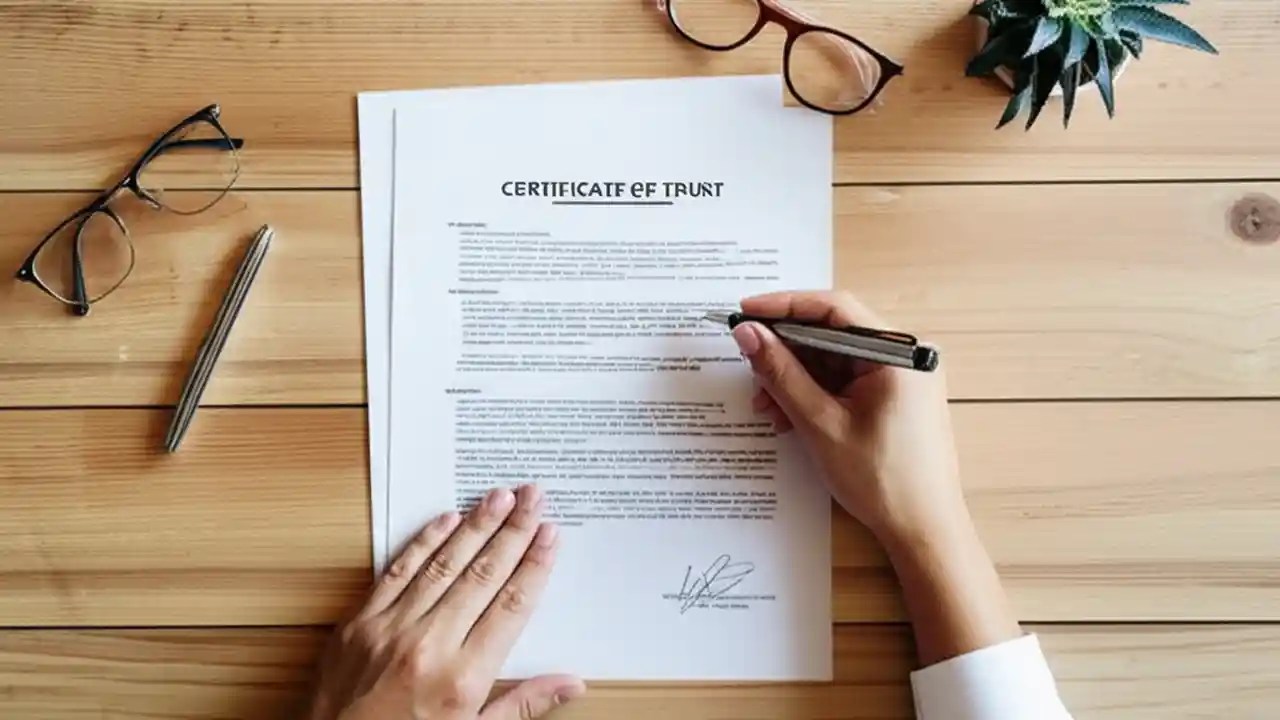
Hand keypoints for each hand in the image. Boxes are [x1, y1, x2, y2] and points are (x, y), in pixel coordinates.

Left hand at [306, 485, 584, 719]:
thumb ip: (522, 705)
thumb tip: (571, 683)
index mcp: (462, 679)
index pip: (512, 606)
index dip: (535, 566)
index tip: (551, 535)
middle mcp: (428, 646)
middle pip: (483, 574)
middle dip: (513, 531)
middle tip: (534, 497)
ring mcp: (389, 630)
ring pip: (443, 564)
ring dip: (475, 525)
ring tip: (499, 496)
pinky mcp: (357, 625)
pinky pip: (396, 573)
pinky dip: (423, 543)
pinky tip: (445, 520)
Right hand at [732, 290, 970, 545]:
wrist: (923, 530)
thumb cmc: (883, 482)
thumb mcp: (821, 424)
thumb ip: (781, 374)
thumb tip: (748, 334)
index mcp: (899, 354)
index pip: (834, 308)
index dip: (784, 305)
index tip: (745, 313)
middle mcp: (905, 355)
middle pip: (831, 333)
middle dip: (785, 352)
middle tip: (749, 367)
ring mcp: (901, 376)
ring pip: (833, 359)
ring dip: (795, 377)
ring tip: (766, 405)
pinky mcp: (893, 396)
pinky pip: (844, 380)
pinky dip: (814, 393)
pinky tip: (788, 415)